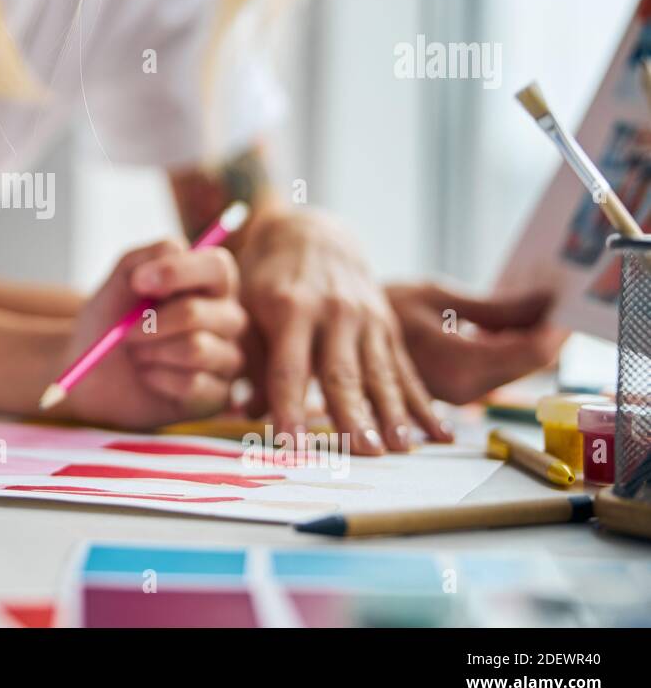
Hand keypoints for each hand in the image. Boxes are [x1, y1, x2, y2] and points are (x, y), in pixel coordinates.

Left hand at [52, 239, 246, 430]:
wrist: (93, 371)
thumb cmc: (112, 321)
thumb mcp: (120, 280)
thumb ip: (146, 257)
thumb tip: (176, 250)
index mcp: (211, 282)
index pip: (217, 266)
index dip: (176, 272)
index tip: (137, 283)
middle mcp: (228, 317)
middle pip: (195, 313)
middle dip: (148, 325)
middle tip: (127, 332)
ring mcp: (228, 357)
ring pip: (194, 350)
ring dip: (150, 352)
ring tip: (137, 354)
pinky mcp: (219, 396)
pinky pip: (192, 384)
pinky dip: (156, 379)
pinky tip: (149, 376)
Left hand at [238, 209, 451, 453]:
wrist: (314, 234)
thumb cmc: (268, 279)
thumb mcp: (248, 308)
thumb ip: (251, 359)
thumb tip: (250, 413)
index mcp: (291, 309)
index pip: (288, 369)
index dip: (288, 408)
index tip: (291, 445)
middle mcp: (334, 313)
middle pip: (342, 374)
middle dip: (353, 416)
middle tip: (363, 452)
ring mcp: (368, 319)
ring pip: (380, 374)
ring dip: (393, 413)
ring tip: (402, 448)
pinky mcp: (389, 327)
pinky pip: (405, 370)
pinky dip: (422, 403)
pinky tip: (440, 433)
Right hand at [386, 283, 568, 403]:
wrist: (345, 332)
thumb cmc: (384, 307)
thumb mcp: (438, 297)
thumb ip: (497, 308)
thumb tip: (547, 302)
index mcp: (459, 363)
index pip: (534, 352)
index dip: (559, 327)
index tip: (571, 300)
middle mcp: (464, 389)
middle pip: (532, 362)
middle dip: (550, 329)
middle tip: (558, 295)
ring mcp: (461, 394)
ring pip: (518, 367)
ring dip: (532, 336)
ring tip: (535, 302)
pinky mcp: (458, 392)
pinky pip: (502, 368)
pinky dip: (511, 346)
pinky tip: (508, 322)